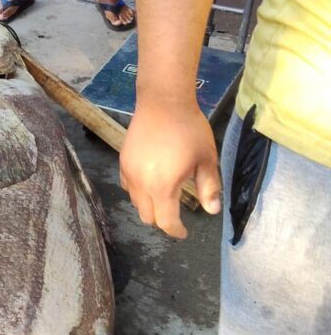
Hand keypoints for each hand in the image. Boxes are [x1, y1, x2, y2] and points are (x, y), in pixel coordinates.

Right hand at [119, 101, 220, 238]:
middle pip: (147, 216)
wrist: (163, 102)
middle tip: (175, 215)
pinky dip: (138, 192)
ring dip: (149, 206)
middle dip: (162, 220)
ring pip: (136, 203)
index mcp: (163, 187)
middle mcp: (142, 185)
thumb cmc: (189, 129)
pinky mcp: (123, 162)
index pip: (166, 221)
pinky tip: (149, 182)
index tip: (184, 232)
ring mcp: (129, 173)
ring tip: (163, 197)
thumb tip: (212, 211)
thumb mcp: (206, 159)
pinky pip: (128, 187)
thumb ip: (209, 187)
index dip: (176, 231)